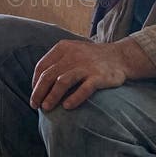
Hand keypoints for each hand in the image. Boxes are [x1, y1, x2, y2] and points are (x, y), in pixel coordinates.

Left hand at [30, 38, 155, 110]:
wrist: (121, 56)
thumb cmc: (91, 58)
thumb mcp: (73, 52)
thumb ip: (57, 62)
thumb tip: (38, 83)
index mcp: (63, 48)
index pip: (42, 66)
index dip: (35, 82)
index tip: (34, 94)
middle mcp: (73, 55)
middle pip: (49, 75)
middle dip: (39, 92)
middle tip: (35, 105)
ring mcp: (86, 66)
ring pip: (62, 81)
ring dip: (52, 96)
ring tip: (46, 108)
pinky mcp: (99, 76)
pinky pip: (84, 89)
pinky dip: (74, 98)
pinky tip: (67, 107)